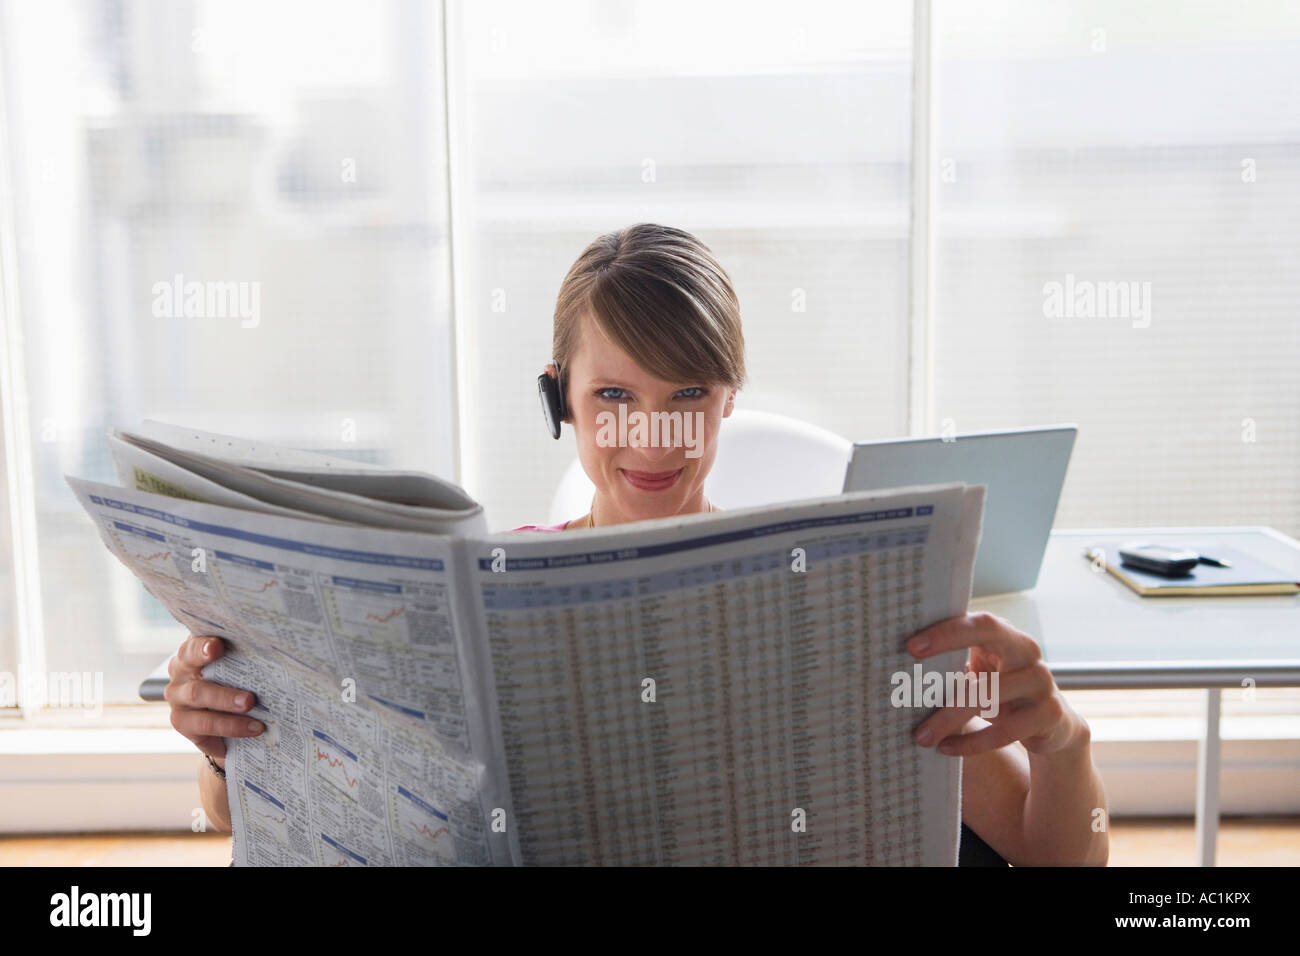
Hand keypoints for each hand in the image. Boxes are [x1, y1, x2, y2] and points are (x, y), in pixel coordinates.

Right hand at [164, 633, 262, 764]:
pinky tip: (253, 727)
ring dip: (227, 701)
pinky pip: (205, 724)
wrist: (226, 722)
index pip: (193, 645)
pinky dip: (231, 726)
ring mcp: (179, 699)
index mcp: (192, 653)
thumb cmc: (236, 681)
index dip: (203, 645)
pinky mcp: (183, 723)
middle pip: (192, 670)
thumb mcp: (238, 666)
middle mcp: (181, 673)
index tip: (217, 645)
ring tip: (250, 704)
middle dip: (219, 671)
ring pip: (198, 696)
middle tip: (246, 690)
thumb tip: (275, 649)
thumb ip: (245, 656)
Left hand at [906, 612, 1084, 757]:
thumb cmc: (999, 691)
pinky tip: (947, 749)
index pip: (977, 623)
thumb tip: (895, 667)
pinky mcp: (1050, 713)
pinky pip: (1006, 729)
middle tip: (907, 685)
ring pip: (990, 694)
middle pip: (987, 639)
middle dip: (944, 656)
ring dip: (950, 718)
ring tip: (921, 736)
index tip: (910, 647)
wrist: (1052, 724)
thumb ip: (952, 664)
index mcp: (1004, 635)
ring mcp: (1041, 680)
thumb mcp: (979, 674)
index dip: (945, 632)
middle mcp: (1026, 651)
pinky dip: (972, 742)